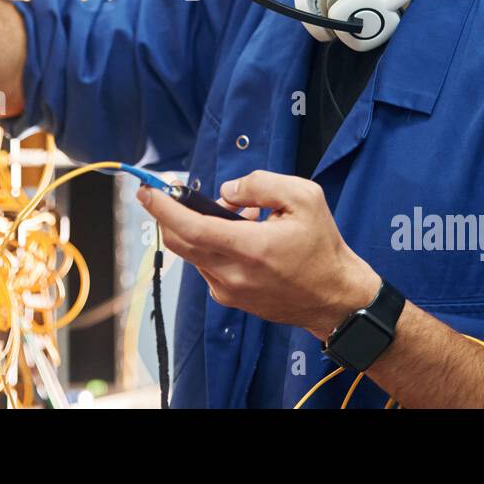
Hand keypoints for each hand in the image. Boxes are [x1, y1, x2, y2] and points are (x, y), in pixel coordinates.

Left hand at [136, 170, 381, 340]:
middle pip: (181, 242)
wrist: (335, 298)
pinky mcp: (231, 299)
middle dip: (169, 214)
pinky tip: (241, 237)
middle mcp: (232, 274)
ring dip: (200, 228)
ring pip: (194, 253)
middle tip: (170, 193)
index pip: (190, 227)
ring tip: (240, 215)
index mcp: (249, 248)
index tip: (147, 191)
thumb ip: (261, 184)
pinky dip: (212, 246)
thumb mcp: (304, 198)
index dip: (164, 208)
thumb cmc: (322, 247)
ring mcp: (229, 291)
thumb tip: (227, 191)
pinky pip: (207, 266)